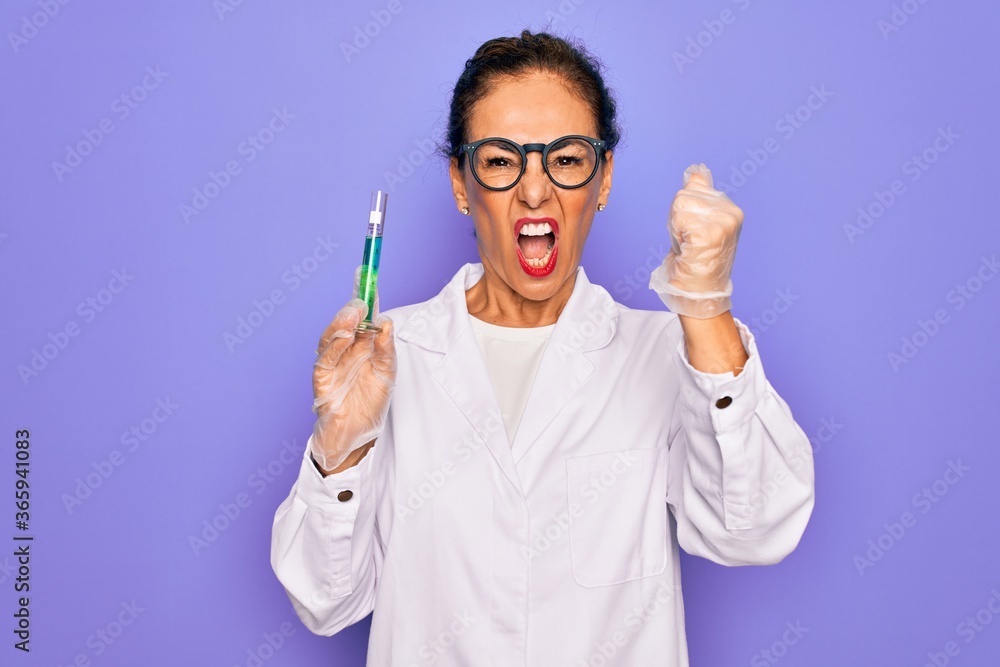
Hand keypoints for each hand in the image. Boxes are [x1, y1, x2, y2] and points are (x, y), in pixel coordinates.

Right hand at [310, 266, 395, 472]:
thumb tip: (386, 323)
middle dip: (353, 307)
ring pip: (331, 338)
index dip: (364, 295)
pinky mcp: (322, 381)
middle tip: (363, 295)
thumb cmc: (369, 402)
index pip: (362, 316)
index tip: (368, 275)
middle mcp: (343, 350)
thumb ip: (386, 349)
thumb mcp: (386, 373)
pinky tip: (343, 336)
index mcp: (360, 344)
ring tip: (353, 312)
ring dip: (341, 323)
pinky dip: (334, 347)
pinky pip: (325, 361)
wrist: (356, 436)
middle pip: (344, 323)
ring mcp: (331, 364)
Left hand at [649, 163, 743, 317]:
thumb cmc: (697, 262)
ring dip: (676, 228)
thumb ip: (699, 196)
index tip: (693, 233)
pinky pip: (678, 220)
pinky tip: (687, 250)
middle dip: (678, 219)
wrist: (700, 294)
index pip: (693, 187)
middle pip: (684, 195)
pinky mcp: (709, 234)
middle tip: (689, 242)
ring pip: (680, 206)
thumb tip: (696, 170)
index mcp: (732, 210)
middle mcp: (732, 214)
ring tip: (688, 247)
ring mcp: (723, 224)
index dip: (684, 211)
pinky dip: (676, 236)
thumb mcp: (700, 223)